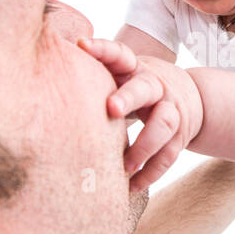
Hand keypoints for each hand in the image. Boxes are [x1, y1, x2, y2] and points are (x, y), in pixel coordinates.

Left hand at [77, 38, 203, 191]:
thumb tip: (44, 72)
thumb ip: (94, 75)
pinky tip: (132, 187)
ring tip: (124, 167)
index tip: (81, 45)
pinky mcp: (180, 136)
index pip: (120, 53)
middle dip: (129, 97)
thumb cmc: (137, 88)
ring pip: (165, 125)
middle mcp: (156, 86)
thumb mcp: (121, 75)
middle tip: (111, 109)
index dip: (102, 49)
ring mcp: (172, 110)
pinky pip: (168, 156)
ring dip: (144, 146)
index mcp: (135, 68)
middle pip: (146, 88)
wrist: (191, 97)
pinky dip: (150, 173)